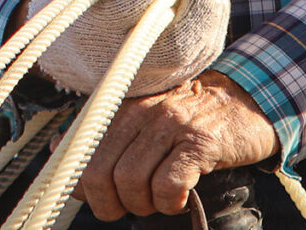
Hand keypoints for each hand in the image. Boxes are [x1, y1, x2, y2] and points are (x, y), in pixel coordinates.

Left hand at [68, 72, 277, 219]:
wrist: (247, 99)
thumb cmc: (190, 115)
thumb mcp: (142, 116)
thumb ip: (103, 133)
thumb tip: (58, 149)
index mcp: (121, 105)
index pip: (79, 149)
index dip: (81, 184)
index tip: (95, 197)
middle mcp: (140, 110)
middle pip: (99, 171)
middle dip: (108, 203)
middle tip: (128, 207)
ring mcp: (170, 125)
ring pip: (130, 180)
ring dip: (141, 205)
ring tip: (157, 201)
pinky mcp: (200, 143)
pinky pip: (168, 184)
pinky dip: (168, 202)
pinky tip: (179, 200)